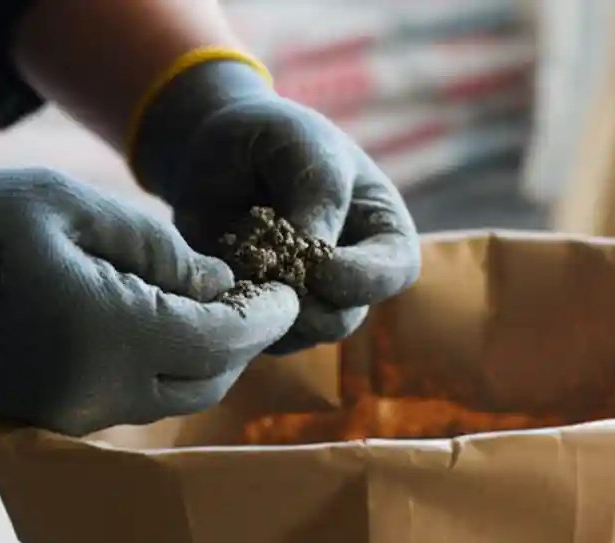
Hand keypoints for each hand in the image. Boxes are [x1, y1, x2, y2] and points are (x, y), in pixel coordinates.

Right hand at [0, 169, 298, 434]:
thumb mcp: (68, 206)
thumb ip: (155, 248)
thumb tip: (218, 282)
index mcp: (109, 333)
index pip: (219, 340)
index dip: (263, 319)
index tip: (289, 292)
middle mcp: (98, 389)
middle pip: (206, 380)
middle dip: (243, 343)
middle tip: (261, 299)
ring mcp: (73, 412)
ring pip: (173, 398)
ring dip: (207, 361)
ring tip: (220, 310)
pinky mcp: (53, 416)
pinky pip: (134, 402)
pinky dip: (166, 370)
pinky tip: (167, 328)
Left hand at [133, 61, 420, 352]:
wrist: (222, 147)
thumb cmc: (277, 137)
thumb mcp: (304, 147)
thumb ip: (319, 197)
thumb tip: (315, 259)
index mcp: (381, 233)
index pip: (394, 272)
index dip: (361, 277)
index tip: (320, 262)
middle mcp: (351, 275)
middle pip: (345, 318)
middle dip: (307, 303)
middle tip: (268, 273)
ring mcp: (308, 298)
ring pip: (298, 333)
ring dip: (267, 306)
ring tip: (239, 261)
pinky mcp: (264, 310)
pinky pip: (255, 332)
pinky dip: (237, 306)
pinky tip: (221, 272)